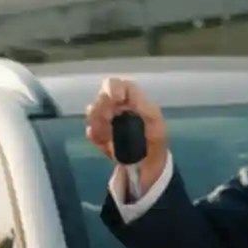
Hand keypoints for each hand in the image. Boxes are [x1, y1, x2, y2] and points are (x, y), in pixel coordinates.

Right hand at [85, 77, 169, 193]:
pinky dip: (96, 136)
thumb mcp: (156, 122)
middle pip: (100, 97)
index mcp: (129, 98)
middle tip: (110, 119)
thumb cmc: (154, 138)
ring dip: (98, 121)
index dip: (113, 88)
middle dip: (103, 106)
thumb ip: (146, 108)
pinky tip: (107, 143)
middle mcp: (114, 106)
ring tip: (109, 133)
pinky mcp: (99, 135)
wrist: (149, 163)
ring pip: (91, 112)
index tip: (116, 99)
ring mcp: (104, 120)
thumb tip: (130, 99)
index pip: (116, 84)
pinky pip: (91, 131)